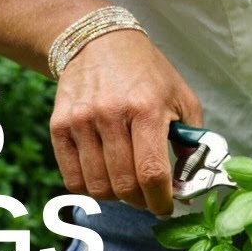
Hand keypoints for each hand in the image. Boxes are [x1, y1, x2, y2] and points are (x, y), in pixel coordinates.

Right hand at [49, 31, 202, 216]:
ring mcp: (81, 121)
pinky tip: (105, 178)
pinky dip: (90, 189)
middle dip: (141, 202)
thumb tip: (189, 186)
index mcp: (147, 109)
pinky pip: (72, 179)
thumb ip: (192, 142)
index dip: (161, 200)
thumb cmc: (148, 74)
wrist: (99, 42)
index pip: (152, 172)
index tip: (167, 208)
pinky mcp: (59, 126)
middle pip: (124, 185)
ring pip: (98, 187)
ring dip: (116, 197)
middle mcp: (111, 115)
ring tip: (127, 185)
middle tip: (148, 197)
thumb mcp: (182, 98)